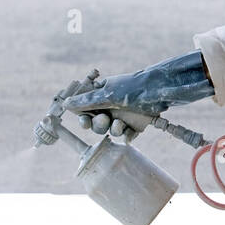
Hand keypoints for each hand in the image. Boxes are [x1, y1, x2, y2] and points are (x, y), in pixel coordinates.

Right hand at [63, 50, 213, 135]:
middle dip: (98, 124)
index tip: (84, 121)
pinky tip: (129, 132)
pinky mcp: (135, 126)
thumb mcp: (107, 94)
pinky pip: (126, 137)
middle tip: (104, 120)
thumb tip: (65, 103)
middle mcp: (111, 107)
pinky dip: (126, 136)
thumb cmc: (132, 88)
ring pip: (110, 132)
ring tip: (120, 124)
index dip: (83, 118)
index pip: (85, 110)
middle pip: (96, 124)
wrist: (159, 92)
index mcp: (101, 96)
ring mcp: (123, 116)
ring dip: (113, 129)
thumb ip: (86, 101)